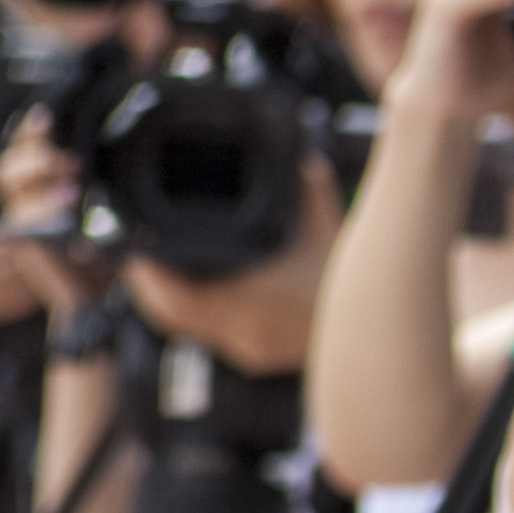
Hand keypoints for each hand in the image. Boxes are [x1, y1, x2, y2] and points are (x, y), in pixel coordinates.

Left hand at [125, 159, 339, 371]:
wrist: (381, 338)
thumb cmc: (355, 291)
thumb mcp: (332, 234)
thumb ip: (312, 192)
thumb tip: (302, 156)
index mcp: (254, 306)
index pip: (180, 301)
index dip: (149, 279)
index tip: (136, 253)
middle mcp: (245, 335)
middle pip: (172, 318)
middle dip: (146, 289)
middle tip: (132, 260)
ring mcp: (249, 350)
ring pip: (186, 329)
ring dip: (165, 302)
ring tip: (150, 273)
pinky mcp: (255, 356)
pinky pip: (207, 336)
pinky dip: (192, 314)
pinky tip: (188, 294)